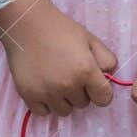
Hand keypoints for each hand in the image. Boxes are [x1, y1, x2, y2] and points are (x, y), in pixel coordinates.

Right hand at [0, 0, 117, 116]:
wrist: (26, 24)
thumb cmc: (60, 29)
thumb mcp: (89, 39)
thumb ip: (106, 59)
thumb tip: (109, 76)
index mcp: (86, 70)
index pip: (104, 99)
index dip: (100, 91)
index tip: (93, 83)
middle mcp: (67, 85)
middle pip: (83, 104)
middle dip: (80, 92)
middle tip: (69, 73)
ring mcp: (47, 92)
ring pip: (64, 111)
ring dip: (63, 99)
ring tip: (56, 80)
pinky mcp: (29, 96)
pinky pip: (44, 112)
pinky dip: (45, 103)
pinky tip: (43, 87)